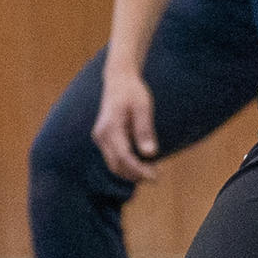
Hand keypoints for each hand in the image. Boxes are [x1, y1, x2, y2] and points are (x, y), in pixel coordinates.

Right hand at [93, 64, 162, 182]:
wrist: (119, 80)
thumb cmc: (133, 92)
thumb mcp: (143, 107)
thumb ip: (145, 130)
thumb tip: (150, 153)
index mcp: (110, 127)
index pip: (124, 157)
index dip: (139, 170)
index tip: (156, 177)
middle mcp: (101, 135)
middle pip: (117, 165)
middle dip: (136, 174)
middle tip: (156, 175)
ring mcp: (100, 138)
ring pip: (114, 165)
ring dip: (131, 172)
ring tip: (151, 171)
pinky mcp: (103, 139)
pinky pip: (114, 158)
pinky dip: (127, 165)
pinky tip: (142, 163)